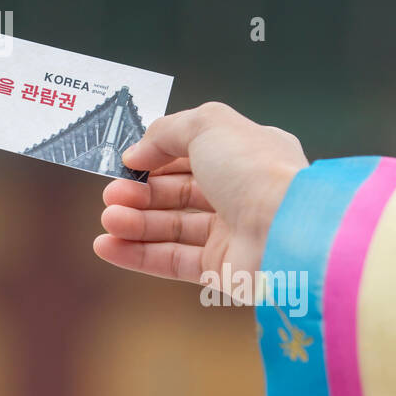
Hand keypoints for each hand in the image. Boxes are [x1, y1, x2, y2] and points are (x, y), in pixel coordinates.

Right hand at [95, 102, 308, 298]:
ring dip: (134, 223)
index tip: (126, 163)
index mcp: (246, 154)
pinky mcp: (222, 269)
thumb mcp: (207, 126)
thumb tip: (137, 153)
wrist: (287, 233)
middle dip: (140, 193)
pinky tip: (108, 246)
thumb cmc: (253, 170)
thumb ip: (167, 131)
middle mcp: (240, 193)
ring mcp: (232, 233)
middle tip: (111, 196)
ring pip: (171, 227)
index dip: (156, 158)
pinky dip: (138, 254)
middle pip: (177, 193)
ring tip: (108, 221)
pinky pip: (172, 260)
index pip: (192, 154)